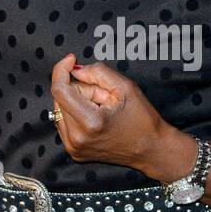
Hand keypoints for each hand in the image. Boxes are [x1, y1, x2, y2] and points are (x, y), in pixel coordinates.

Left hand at [49, 52, 167, 171]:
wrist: (151, 150)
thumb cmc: (142, 120)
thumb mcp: (125, 87)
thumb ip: (97, 72)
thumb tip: (74, 70)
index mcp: (90, 122)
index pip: (60, 90)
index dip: (62, 70)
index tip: (71, 60)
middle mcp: (77, 138)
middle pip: (62, 98)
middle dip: (80, 90)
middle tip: (104, 98)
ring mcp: (73, 147)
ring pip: (61, 109)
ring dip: (77, 103)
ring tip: (101, 110)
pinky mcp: (73, 151)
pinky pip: (64, 122)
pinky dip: (76, 115)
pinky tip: (95, 119)